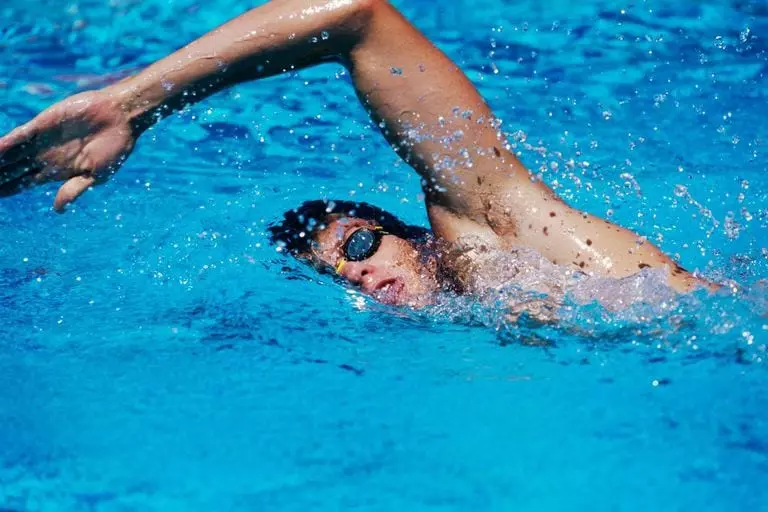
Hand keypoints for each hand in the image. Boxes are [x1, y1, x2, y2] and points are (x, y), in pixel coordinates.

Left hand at [0, 89, 135, 210]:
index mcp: (56, 172)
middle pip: (11, 170)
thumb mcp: (96, 175)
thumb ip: (74, 190)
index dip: (7, 190)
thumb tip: (57, 210)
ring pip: (10, 154)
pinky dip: (4, 144)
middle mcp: (44, 156)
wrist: (121, 117)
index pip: (23, 183)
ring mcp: (41, 140)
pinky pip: (18, 136)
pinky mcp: (42, 124)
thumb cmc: (115, 148)